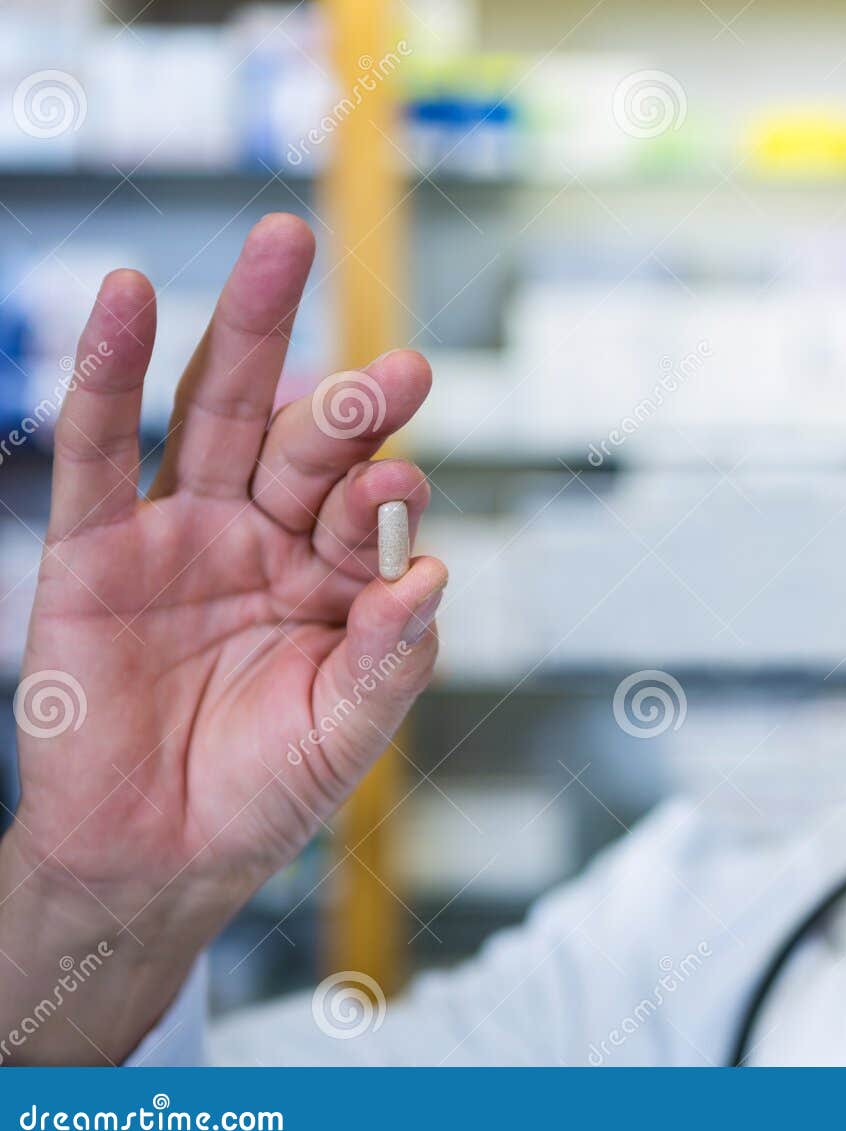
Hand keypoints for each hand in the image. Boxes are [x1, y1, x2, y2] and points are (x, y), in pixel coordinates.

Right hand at [0, 213, 446, 1061]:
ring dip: (246, 331)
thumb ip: (391, 656)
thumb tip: (436, 573)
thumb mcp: (347, 730)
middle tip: (399, 361)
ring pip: (214, 414)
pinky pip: (96, 453)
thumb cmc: (264, 788)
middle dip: (348, 396)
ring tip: (284, 246)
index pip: (368, 511)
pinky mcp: (94, 550)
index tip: (401, 480)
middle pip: (305, 437)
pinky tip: (126, 298)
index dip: (384, 492)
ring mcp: (182, 532)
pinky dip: (105, 376)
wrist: (156, 854)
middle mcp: (265, 535)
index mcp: (336, 574)